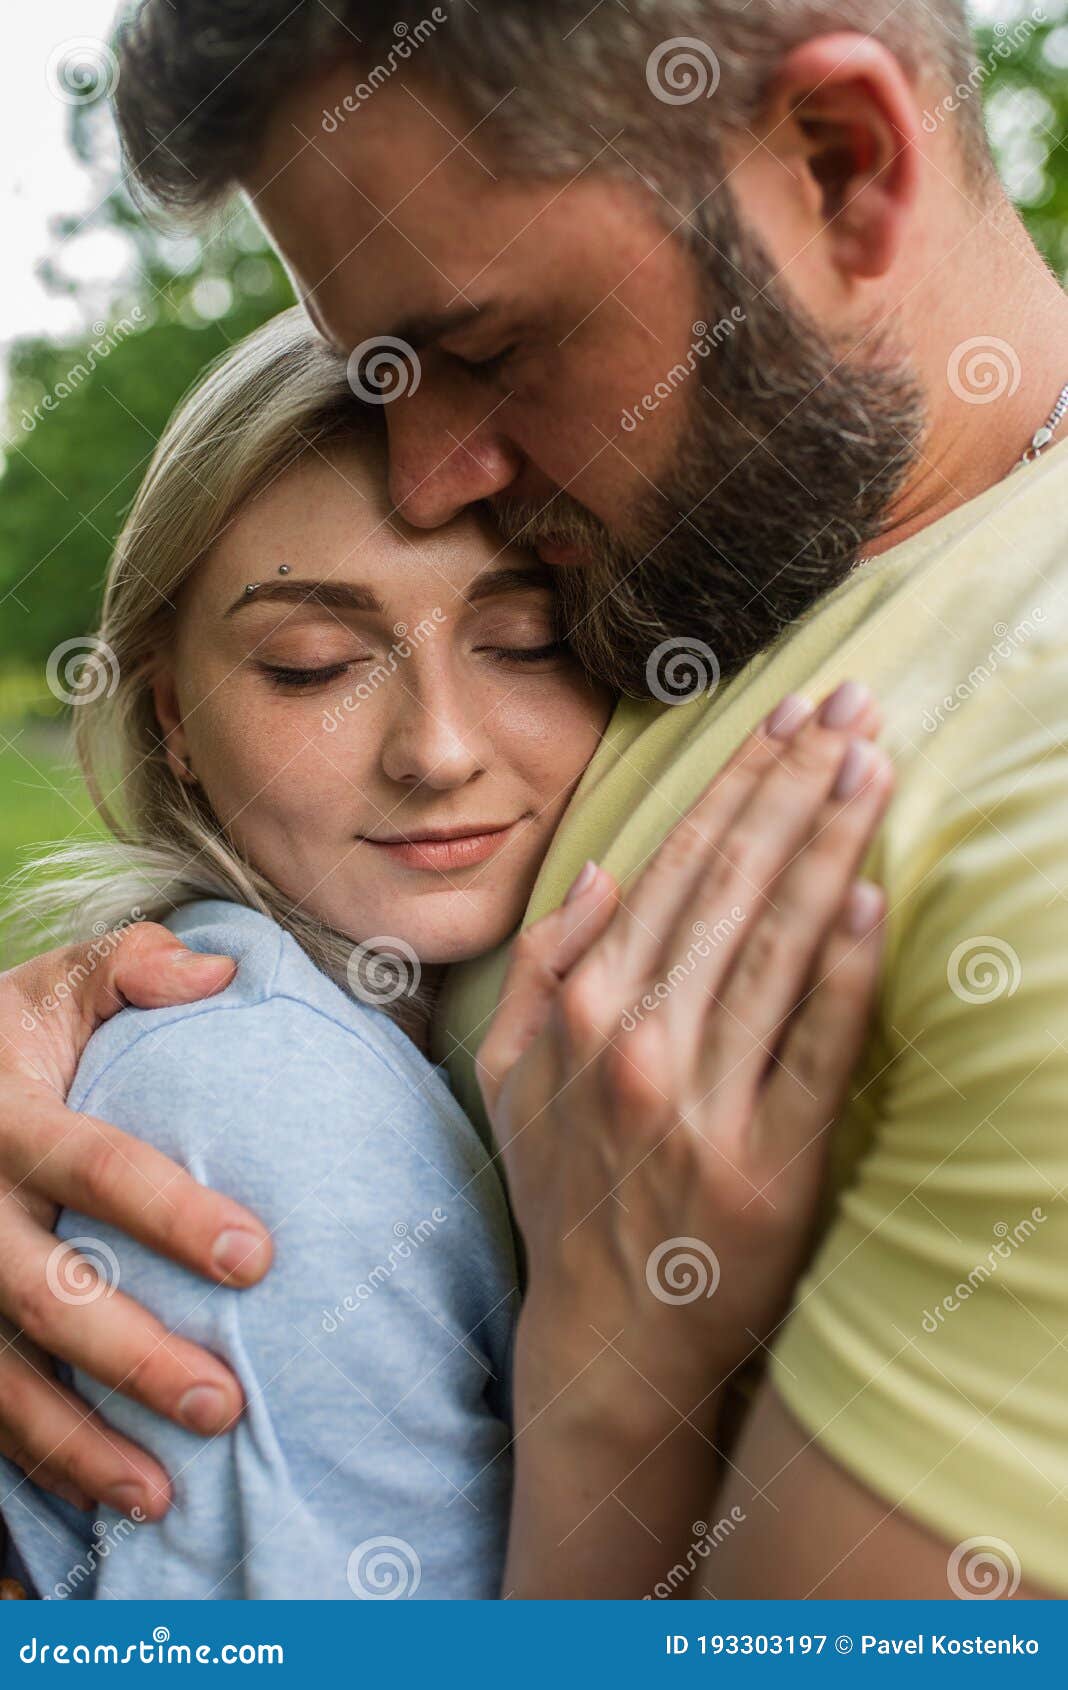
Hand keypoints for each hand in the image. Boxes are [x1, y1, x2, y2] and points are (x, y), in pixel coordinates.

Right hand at [0, 922, 270, 1517]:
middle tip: (223, 1400)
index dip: (171, 1212)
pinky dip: (34, 1465)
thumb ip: (129, 967)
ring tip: (163, 1492)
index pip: (96, 1168)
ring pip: (2, 1378)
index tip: (257, 1257)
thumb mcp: (49, 986)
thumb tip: (223, 971)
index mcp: (7, 1120)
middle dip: (131, 1355)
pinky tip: (99, 1506)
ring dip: (79, 1443)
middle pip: (46, 1295)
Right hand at [480, 682, 891, 1414]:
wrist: (605, 1338)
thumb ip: (545, 964)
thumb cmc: (563, 1192)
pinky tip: (874, 896)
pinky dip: (846, 969)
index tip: (790, 718)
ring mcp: (706, 1102)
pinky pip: (815, 1049)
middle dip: (799, 781)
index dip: (739, 782)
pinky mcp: (771, 1164)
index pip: (676, 865)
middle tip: (855, 707)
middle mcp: (640, 1042)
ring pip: (779, 944)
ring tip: (876, 764)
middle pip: (735, 883)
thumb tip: (605, 869)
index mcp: (582, 1009)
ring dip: (832, 843)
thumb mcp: (507, 1074)